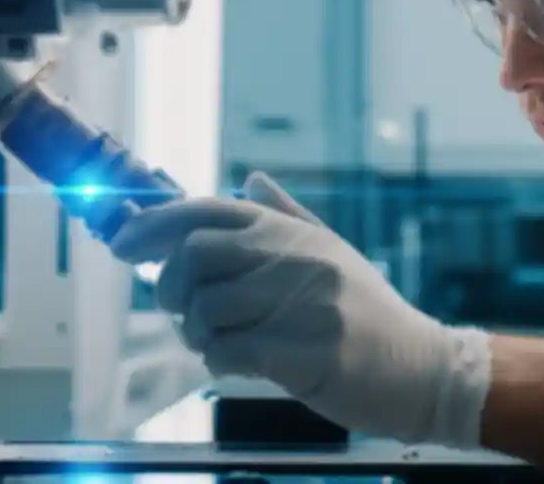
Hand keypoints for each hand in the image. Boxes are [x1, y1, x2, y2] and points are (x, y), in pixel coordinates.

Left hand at [109, 172, 492, 447]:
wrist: (423, 366)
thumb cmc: (369, 313)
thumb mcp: (332, 252)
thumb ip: (286, 215)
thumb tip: (248, 177)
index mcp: (292, 232)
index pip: (206, 209)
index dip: (152, 222)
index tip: (120, 242)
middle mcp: (294, 256)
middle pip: (193, 254)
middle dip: (168, 287)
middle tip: (179, 311)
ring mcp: (303, 301)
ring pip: (205, 309)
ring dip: (197, 334)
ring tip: (221, 343)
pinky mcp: (307, 348)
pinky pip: (229, 351)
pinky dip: (220, 361)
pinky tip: (240, 364)